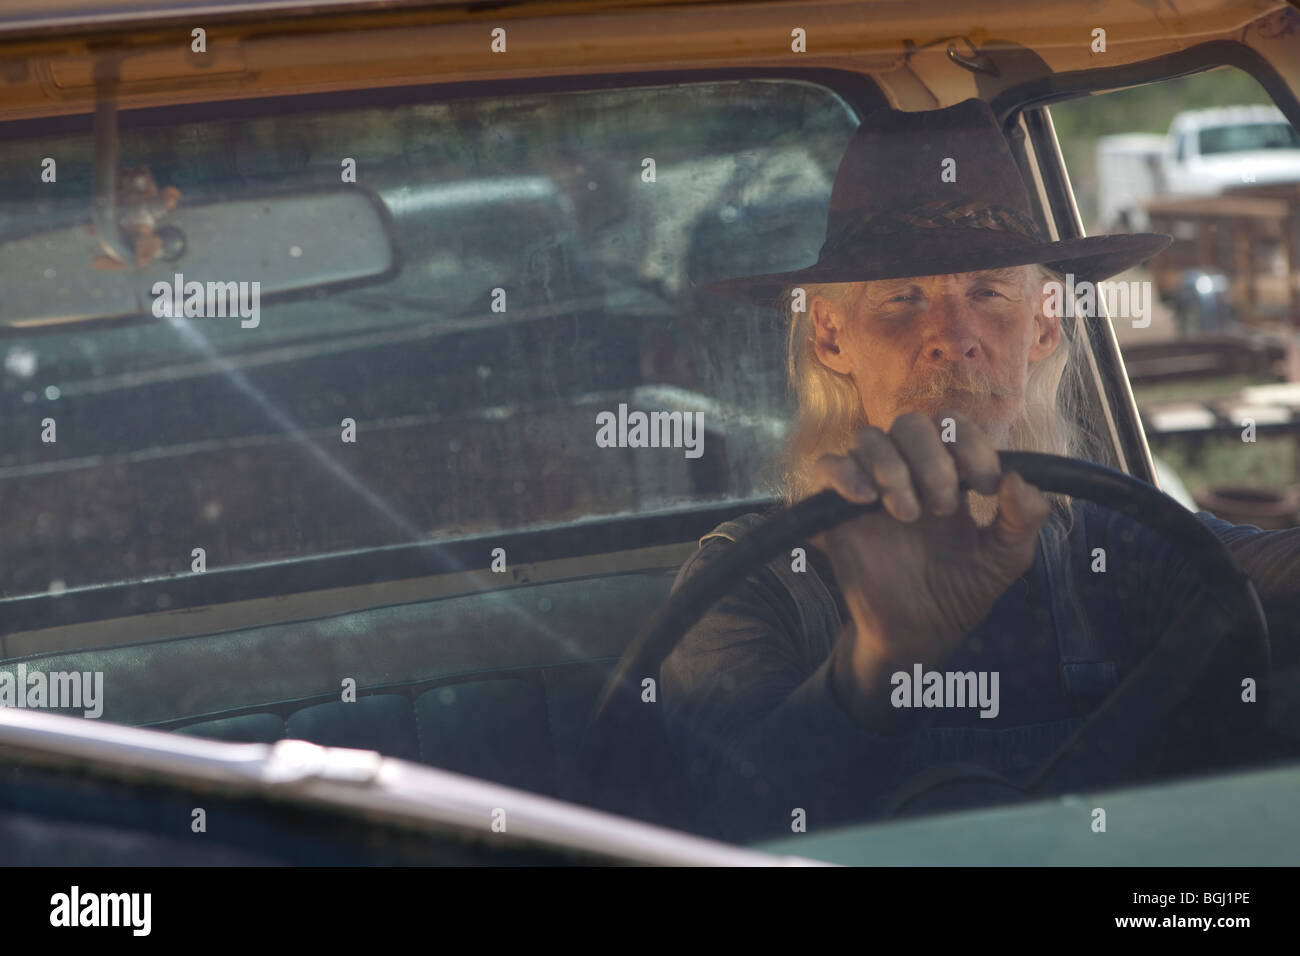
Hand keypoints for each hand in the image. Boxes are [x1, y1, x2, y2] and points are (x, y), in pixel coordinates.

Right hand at [809, 411, 1049, 727]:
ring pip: (869, 439)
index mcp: (948, 474)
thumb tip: (1017, 477)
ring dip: (892, 469)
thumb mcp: (1005, 557)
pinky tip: (867, 501)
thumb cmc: (960, 592)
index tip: (985, 486)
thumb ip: (1024, 517)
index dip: (971, 444)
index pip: (954, 427)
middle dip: (931, 459)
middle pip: (910, 423)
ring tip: (908, 515)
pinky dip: (845, 474)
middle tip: (943, 507)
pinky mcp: (835, 509)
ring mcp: (869, 487)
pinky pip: (827, 467)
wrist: (918, 635)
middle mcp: (908, 472)